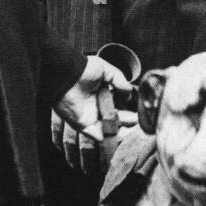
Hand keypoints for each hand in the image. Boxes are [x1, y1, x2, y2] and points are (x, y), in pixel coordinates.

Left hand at [51, 55, 135, 172]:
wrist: (66, 74)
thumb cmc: (83, 69)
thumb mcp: (105, 70)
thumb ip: (119, 80)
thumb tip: (129, 92)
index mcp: (102, 93)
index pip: (117, 104)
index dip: (128, 108)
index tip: (139, 110)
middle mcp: (97, 106)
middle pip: (115, 118)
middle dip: (128, 120)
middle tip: (138, 121)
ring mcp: (90, 116)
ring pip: (107, 128)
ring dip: (120, 130)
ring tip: (133, 128)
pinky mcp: (82, 124)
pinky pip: (95, 134)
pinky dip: (106, 136)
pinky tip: (119, 133)